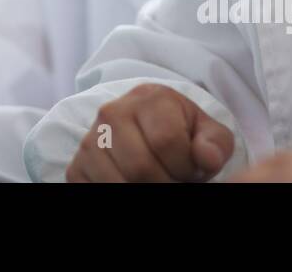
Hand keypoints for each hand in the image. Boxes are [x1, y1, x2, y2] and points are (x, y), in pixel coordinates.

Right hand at [65, 83, 233, 181]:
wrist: (143, 129)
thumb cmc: (179, 131)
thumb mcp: (205, 131)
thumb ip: (214, 142)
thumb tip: (206, 157)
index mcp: (148, 98)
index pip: (166, 141)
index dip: (185, 166)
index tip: (189, 168)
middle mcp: (112, 113)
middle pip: (141, 167)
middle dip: (166, 182)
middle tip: (172, 179)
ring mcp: (90, 140)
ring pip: (120, 182)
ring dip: (143, 190)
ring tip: (156, 180)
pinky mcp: (77, 166)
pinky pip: (97, 191)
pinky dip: (120, 193)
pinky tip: (133, 183)